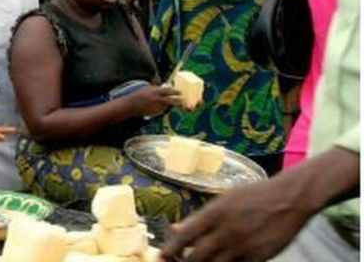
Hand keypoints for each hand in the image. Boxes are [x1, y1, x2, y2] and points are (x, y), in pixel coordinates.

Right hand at [125, 85, 180, 118]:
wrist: (132, 104)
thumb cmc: (139, 94)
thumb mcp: (148, 87)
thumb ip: (156, 87)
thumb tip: (162, 82)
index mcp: (156, 91)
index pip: (169, 91)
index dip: (176, 92)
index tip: (180, 92)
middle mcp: (158, 99)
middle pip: (172, 100)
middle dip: (178, 100)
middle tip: (181, 100)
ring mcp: (157, 106)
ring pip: (166, 105)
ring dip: (166, 104)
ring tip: (160, 101)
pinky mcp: (156, 112)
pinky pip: (161, 110)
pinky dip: (160, 108)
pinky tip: (154, 106)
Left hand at [160, 179, 311, 261]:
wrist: (289, 199)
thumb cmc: (254, 195)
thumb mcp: (223, 200)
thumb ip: (199, 217)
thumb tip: (175, 229)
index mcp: (214, 213)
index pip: (184, 236)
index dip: (170, 249)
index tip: (161, 256)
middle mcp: (226, 232)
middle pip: (196, 257)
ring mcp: (242, 247)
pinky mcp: (259, 258)